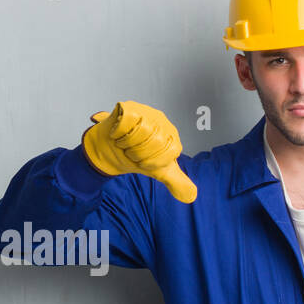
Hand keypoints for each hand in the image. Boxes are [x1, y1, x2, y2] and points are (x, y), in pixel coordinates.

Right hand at [80, 101, 196, 203]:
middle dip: (137, 154)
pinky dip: (117, 133)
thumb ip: (176, 182)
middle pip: (154, 142)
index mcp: (172, 137)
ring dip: (126, 144)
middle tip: (131, 152)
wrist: (111, 151)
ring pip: (140, 132)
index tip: (143, 162)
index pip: (169, 153)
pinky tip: (116, 134)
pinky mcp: (129, 107)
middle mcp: (162, 122)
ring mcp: (146, 112)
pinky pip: (126, 122)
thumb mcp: (158, 171)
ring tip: (124, 143)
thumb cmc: (136, 158)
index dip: (151, 162)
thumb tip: (192, 196)